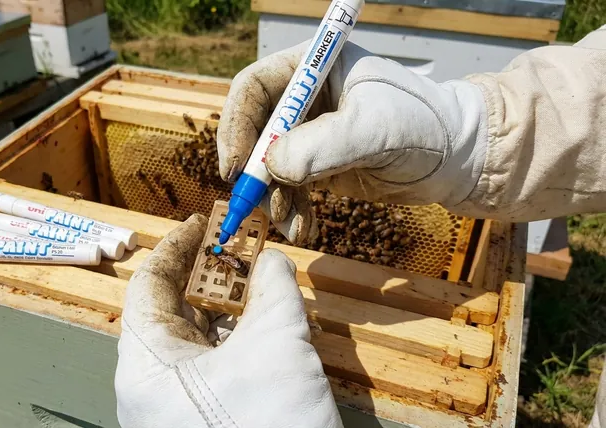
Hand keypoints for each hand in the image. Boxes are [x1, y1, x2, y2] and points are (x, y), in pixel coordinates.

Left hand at [114, 214, 342, 427]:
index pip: (148, 287)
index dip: (178, 247)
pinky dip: (239, 341)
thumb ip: (274, 289)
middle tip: (243, 247)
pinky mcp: (205, 422)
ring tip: (261, 280)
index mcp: (145, 366)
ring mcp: (177, 409)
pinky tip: (267, 323)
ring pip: (199, 341)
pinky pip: (216, 368)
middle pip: (173, 312)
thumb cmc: (268, 425)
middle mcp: (152, 387)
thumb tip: (271, 257)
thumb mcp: (278, 346)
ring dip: (231, 307)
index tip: (204, 222)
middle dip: (211, 276)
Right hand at [217, 40, 487, 244]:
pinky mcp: (318, 166)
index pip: (254, 89)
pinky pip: (290, 189)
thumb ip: (325, 145)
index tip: (236, 167)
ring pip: (269, 166)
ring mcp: (309, 134)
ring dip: (273, 198)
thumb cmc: (425, 124)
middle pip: (253, 130)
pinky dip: (291, 211)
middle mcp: (304, 99)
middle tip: (250, 204)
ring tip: (289, 224)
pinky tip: (302, 231)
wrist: (457, 159)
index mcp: (311, 69)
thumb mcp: (376, 128)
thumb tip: (274, 168)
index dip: (237, 126)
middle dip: (251, 170)